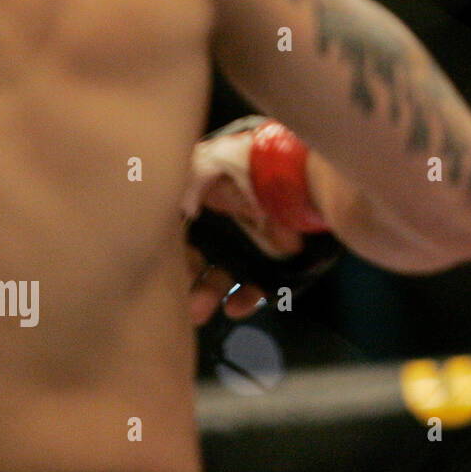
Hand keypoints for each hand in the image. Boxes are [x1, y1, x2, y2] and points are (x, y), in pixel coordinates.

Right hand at [182, 117, 319, 324]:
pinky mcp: (283, 256)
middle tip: (173, 300)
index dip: (168, 247)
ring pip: (227, 271)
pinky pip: (262, 282)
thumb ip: (186, 179)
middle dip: (184, 277)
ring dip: (208, 292)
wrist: (315, 179)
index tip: (154, 267)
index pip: (181, 224)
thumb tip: (175, 210)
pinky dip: (246, 296)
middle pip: (200, 252)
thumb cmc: (262, 164)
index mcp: (214, 192)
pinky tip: (235, 307)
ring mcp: (259, 237)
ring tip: (198, 311)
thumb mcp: (214, 160)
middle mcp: (234, 215)